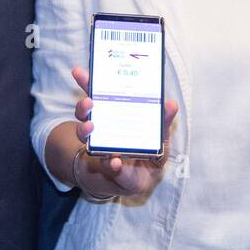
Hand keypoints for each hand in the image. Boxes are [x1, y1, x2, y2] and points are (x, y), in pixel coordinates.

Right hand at [70, 66, 178, 197]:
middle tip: (89, 102)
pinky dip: (110, 161)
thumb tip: (171, 104)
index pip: (98, 92)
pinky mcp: (108, 164)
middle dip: (83, 105)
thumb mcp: (160, 132)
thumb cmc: (150, 149)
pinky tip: (116, 161)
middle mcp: (102, 125)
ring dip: (85, 129)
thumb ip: (164, 120)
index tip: (79, 71)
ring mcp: (101, 144)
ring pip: (84, 133)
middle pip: (85, 110)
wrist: (145, 177)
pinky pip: (106, 162)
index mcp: (114, 111)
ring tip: (92, 127)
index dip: (87, 81)